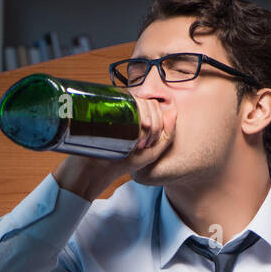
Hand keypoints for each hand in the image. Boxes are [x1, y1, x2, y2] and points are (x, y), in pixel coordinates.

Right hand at [52, 97, 176, 200]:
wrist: (96, 169)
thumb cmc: (123, 162)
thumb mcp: (151, 153)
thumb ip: (167, 136)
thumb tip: (174, 111)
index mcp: (138, 114)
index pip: (155, 106)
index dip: (159, 123)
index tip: (150, 143)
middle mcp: (127, 108)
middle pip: (150, 103)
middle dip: (154, 124)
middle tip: (143, 145)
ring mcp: (116, 106)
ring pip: (141, 102)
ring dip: (147, 123)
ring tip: (138, 143)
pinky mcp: (107, 108)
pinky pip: (129, 104)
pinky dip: (138, 117)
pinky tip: (135, 136)